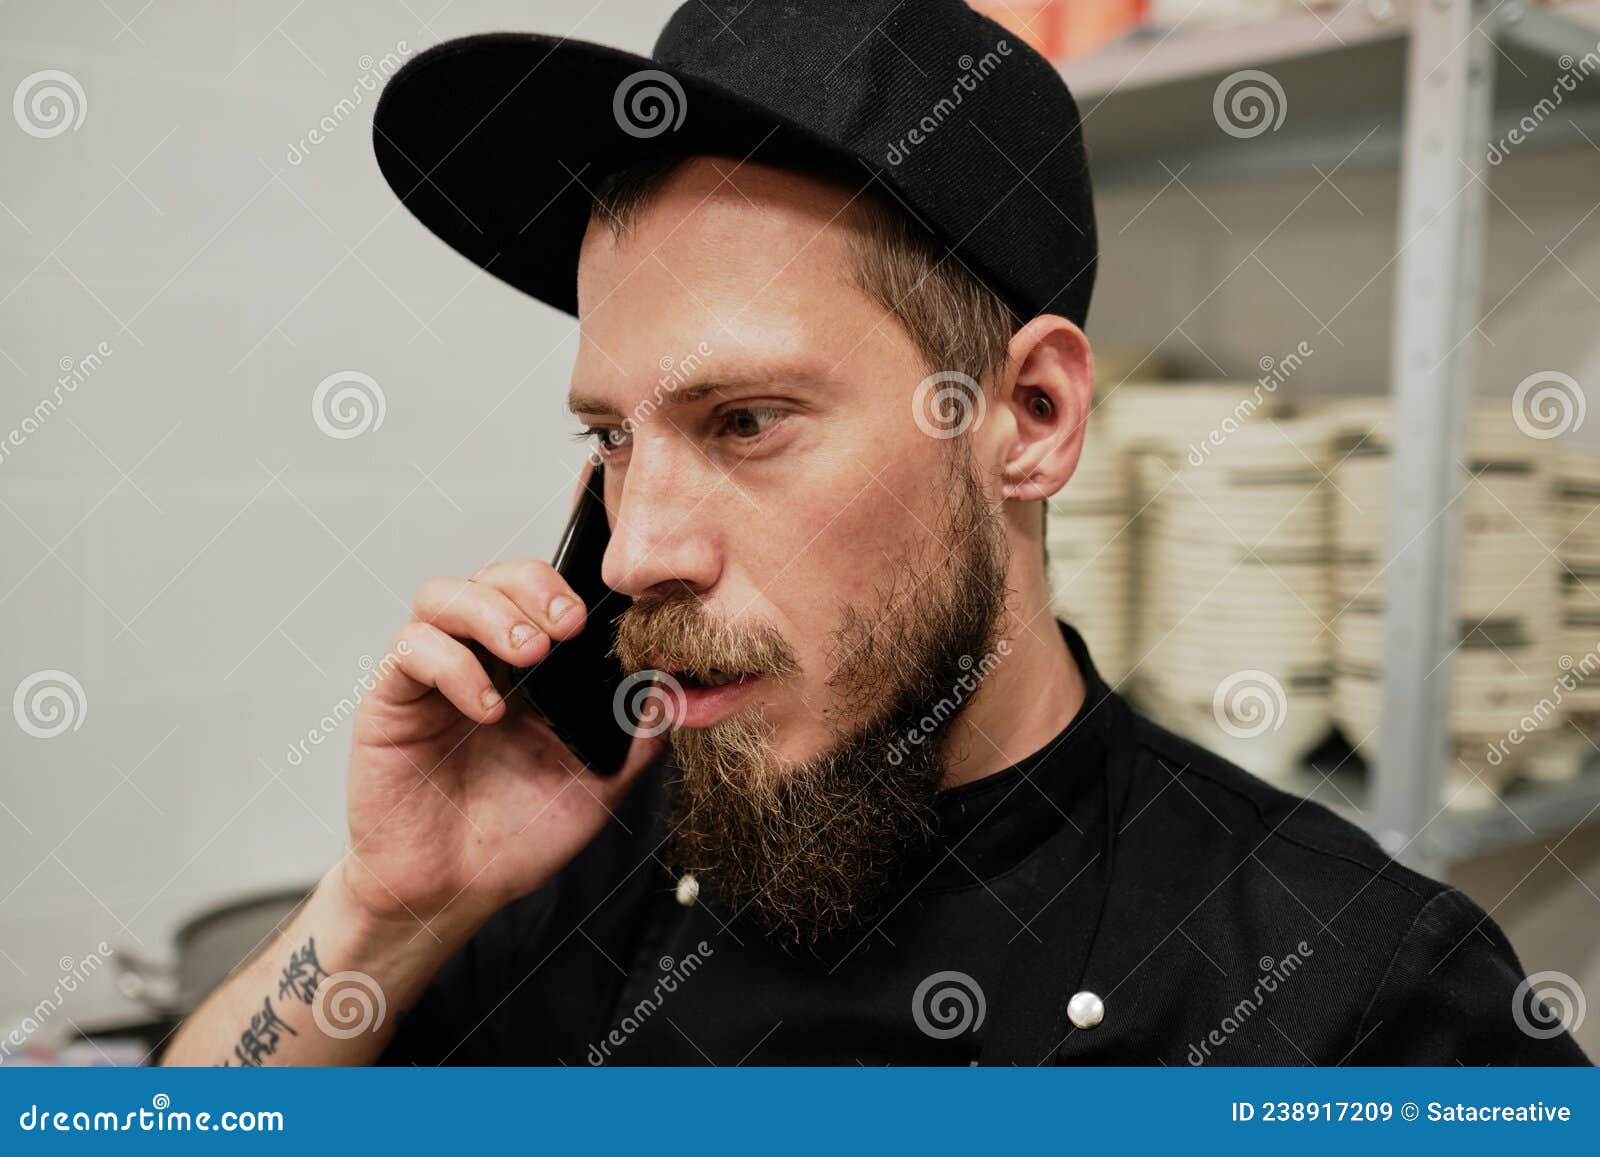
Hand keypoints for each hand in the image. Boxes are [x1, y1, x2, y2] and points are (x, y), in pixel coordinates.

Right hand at [339, 553, 660, 935]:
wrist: (453, 892)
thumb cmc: (516, 837)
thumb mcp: (597, 786)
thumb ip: (635, 737)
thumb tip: (673, 689)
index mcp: (528, 671)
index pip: (539, 593)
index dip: (567, 588)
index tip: (598, 620)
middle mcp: (478, 660)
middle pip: (492, 577)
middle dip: (533, 586)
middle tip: (566, 626)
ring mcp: (432, 676)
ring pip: (443, 596)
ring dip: (491, 612)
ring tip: (530, 653)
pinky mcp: (392, 701)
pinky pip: (411, 651)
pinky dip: (453, 666)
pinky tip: (488, 708)